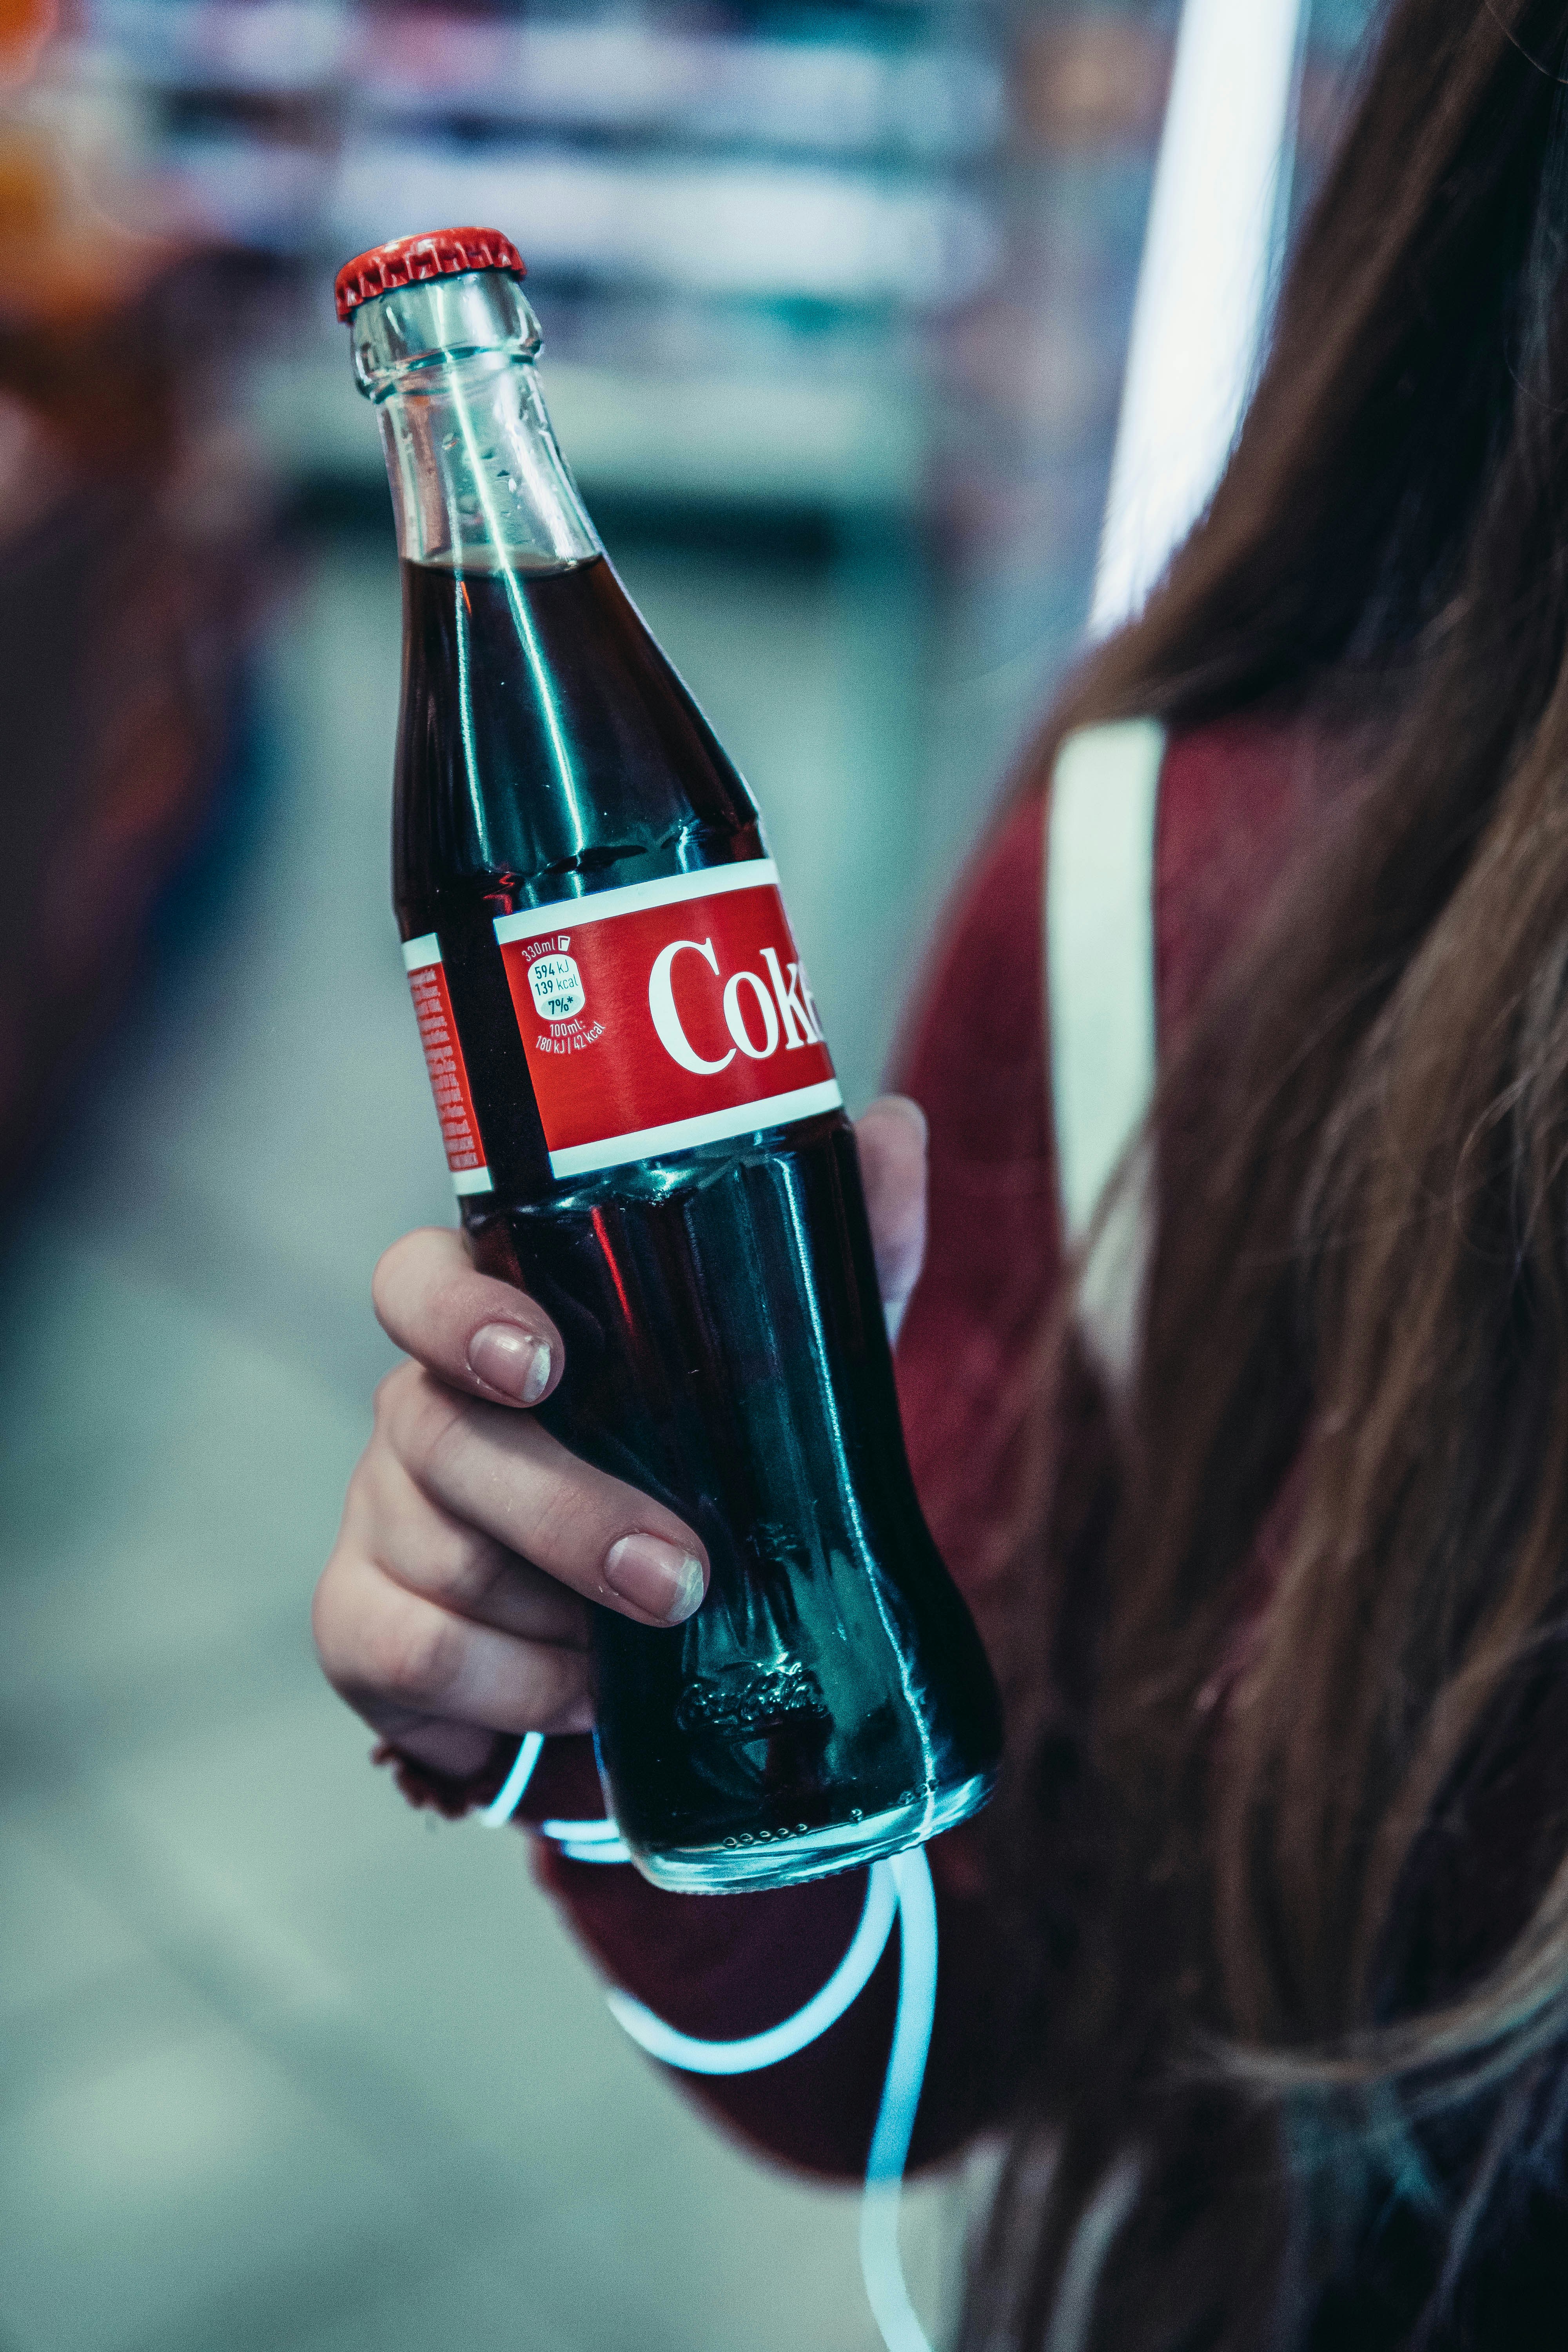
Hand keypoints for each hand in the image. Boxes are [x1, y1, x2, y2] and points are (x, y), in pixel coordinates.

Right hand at [312, 1097, 928, 1778]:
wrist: (650, 1647)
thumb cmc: (698, 1473)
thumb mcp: (783, 1368)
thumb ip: (835, 1256)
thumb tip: (891, 1125)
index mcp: (496, 1328)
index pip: (417, 1281)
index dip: (456, 1314)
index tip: (542, 1360)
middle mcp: (418, 1410)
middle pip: (442, 1433)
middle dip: (564, 1513)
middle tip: (679, 1579)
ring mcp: (377, 1519)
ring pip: (439, 1555)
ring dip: (558, 1616)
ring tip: (654, 1643)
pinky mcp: (358, 1629)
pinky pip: (414, 1655)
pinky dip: (512, 1688)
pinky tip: (583, 1691)